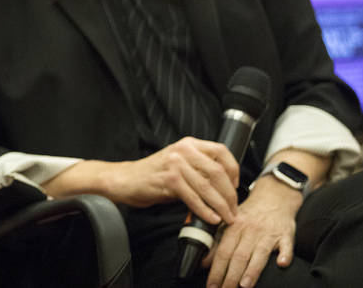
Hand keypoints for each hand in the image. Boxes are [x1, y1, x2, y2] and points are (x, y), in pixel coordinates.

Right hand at [105, 137, 239, 225]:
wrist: (126, 179)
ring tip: (226, 218)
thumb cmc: (154, 175)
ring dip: (220, 206)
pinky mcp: (169, 179)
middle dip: (230, 194)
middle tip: (234, 209)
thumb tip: (225, 187)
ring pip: (207, 187)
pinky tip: (210, 218)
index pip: (221, 151)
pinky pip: (193, 198)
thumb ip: (199, 169)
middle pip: (218, 172)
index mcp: (189, 144)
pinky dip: (204, 211)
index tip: (236, 186)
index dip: (234, 170)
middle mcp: (183, 150)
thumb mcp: (179, 164)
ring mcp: (176, 163)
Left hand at [203, 179, 300, 287]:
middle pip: (239, 255)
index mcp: (234, 227)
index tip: (212, 285)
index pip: (223, 251)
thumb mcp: (230, 224)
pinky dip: (285, 254)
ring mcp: (269, 233)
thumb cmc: (250, 214)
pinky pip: (287, 245)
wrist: (274, 196)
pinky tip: (282, 264)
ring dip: (252, 270)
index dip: (216, 269)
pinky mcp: (286, 235)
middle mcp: (250, 230)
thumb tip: (205, 263)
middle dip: (231, 276)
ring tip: (244, 285)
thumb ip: (217, 243)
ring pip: (260, 253)